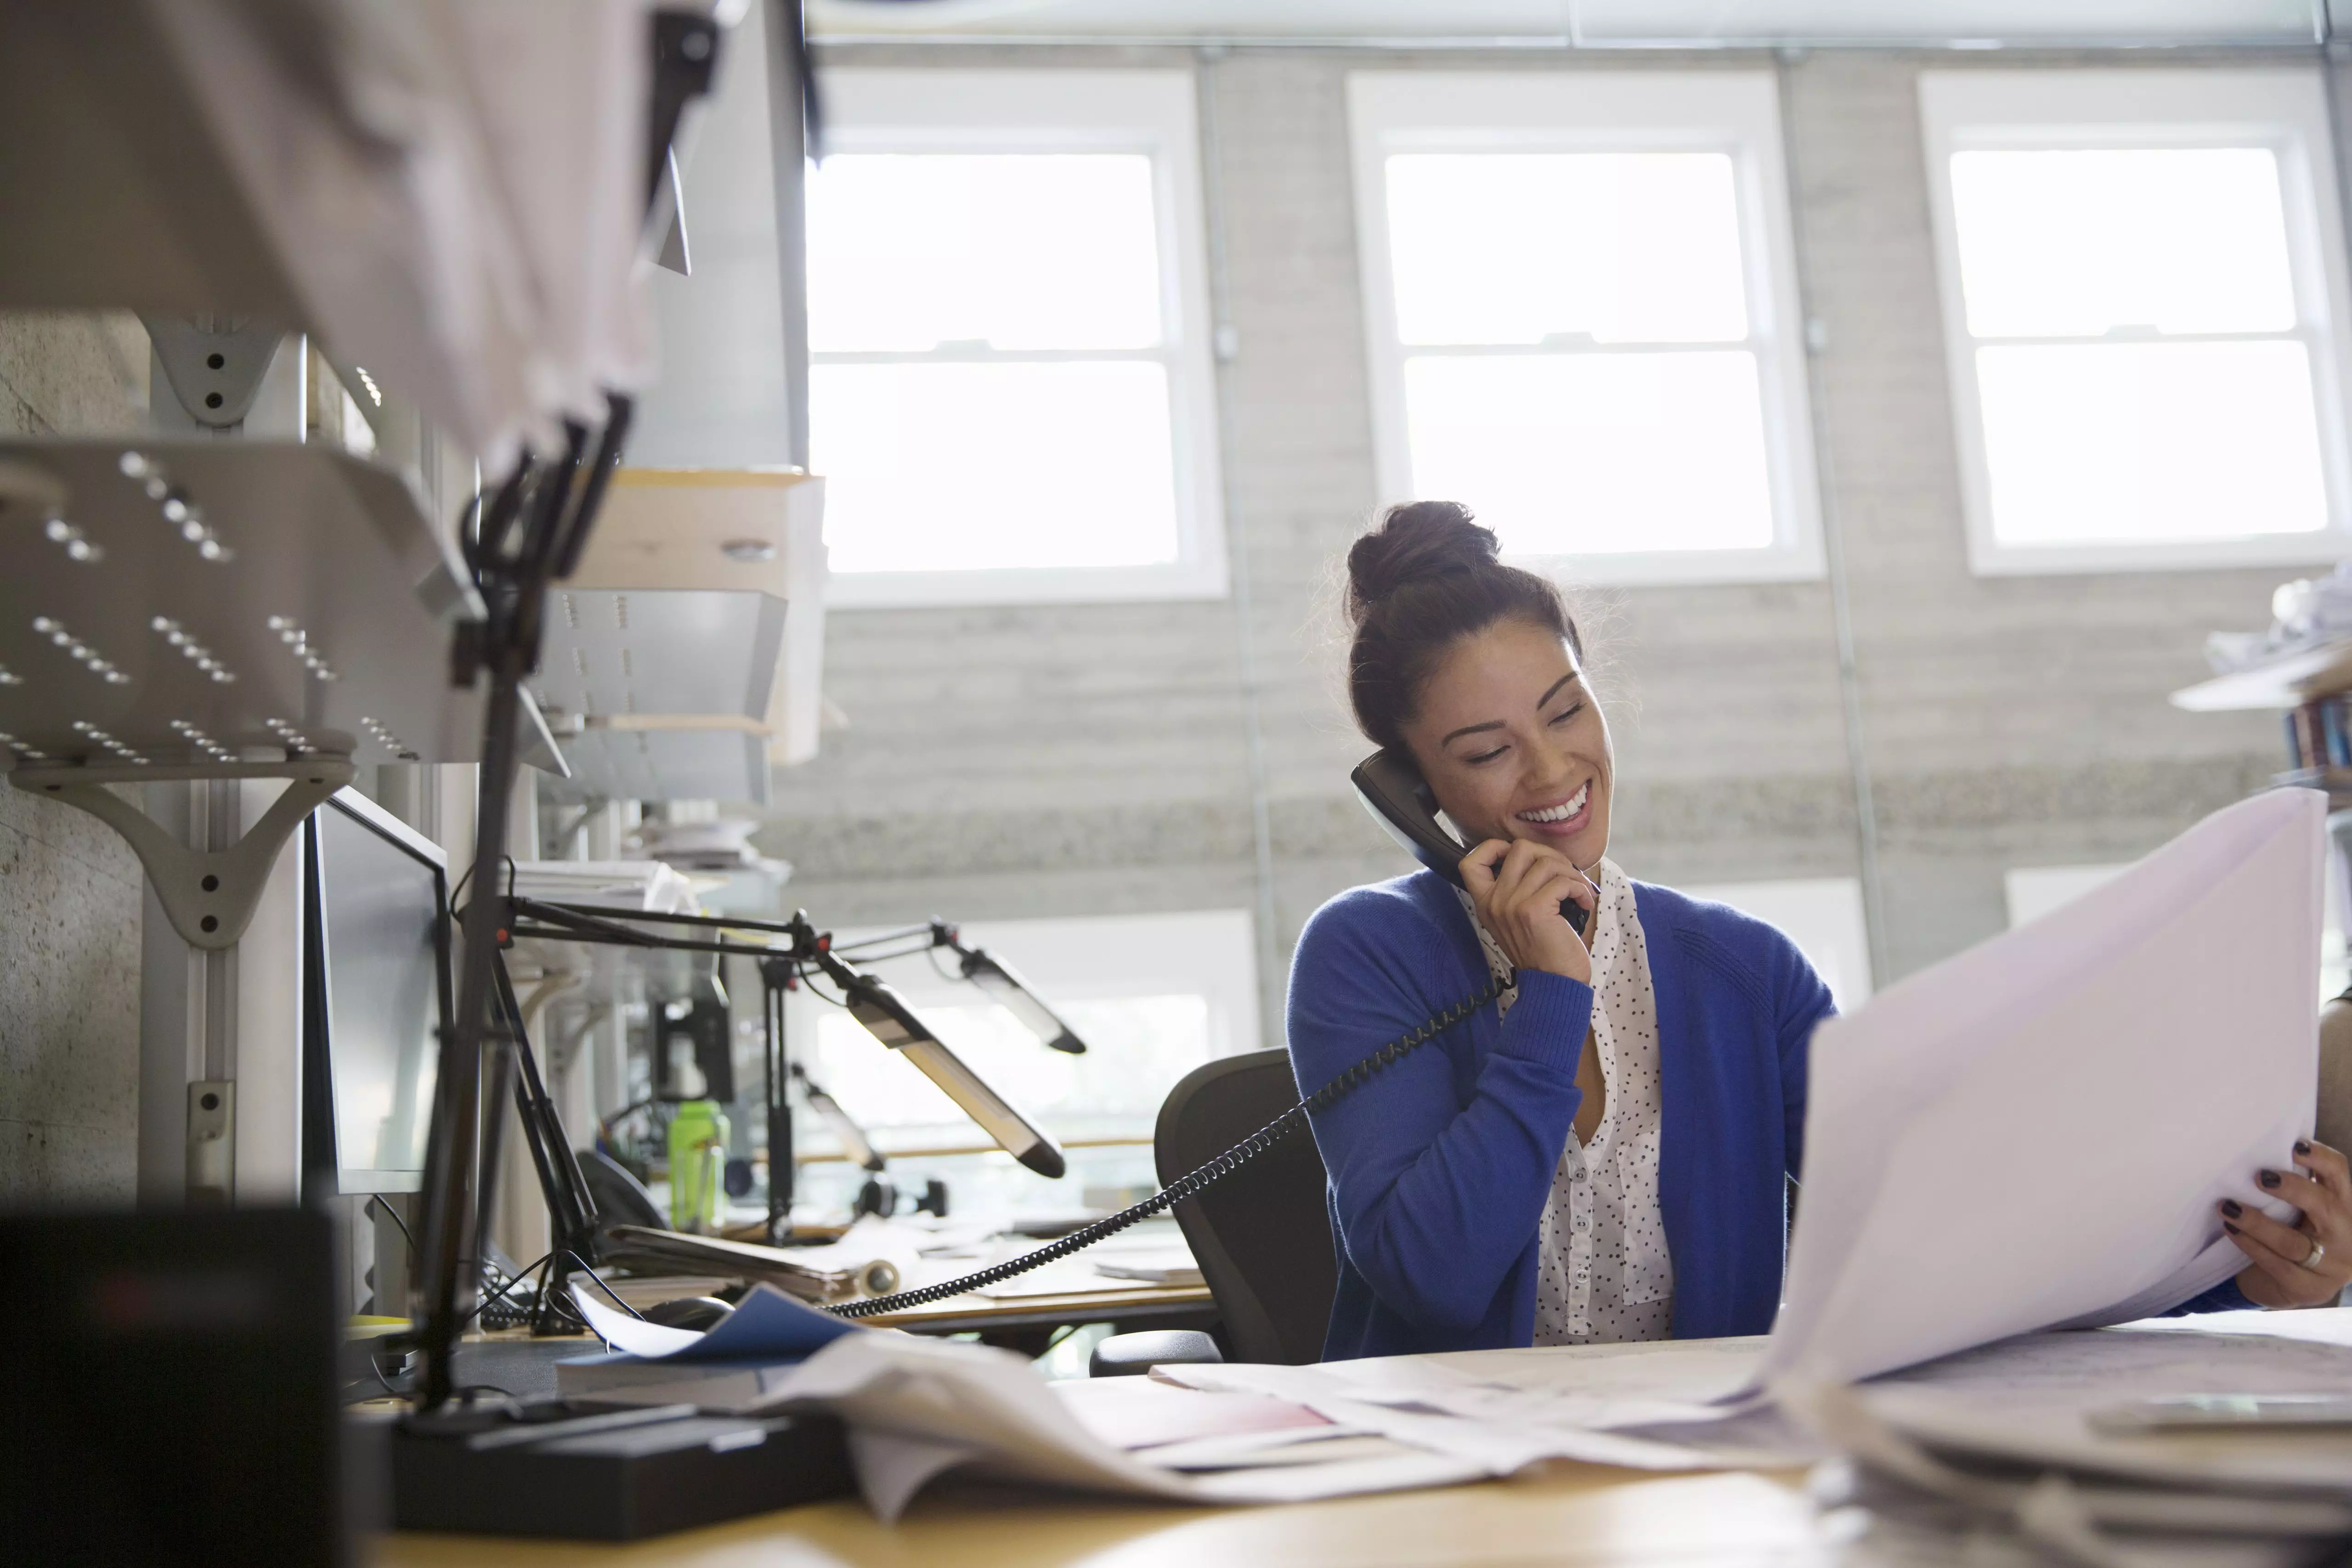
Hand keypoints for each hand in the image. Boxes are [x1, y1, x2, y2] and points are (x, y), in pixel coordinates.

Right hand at [1459, 838, 1596, 984]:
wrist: (1554, 985)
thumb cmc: (1544, 951)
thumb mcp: (1517, 920)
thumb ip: (1516, 890)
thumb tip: (1541, 858)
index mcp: (1486, 903)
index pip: (1471, 861)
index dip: (1494, 847)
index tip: (1521, 859)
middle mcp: (1494, 902)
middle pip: (1519, 848)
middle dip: (1550, 855)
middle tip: (1564, 875)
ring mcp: (1511, 905)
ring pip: (1546, 862)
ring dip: (1571, 873)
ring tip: (1578, 892)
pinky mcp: (1533, 911)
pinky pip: (1562, 881)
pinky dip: (1580, 888)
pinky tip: (1584, 902)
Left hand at [2222, 1139, 2351, 1307]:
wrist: (2289, 1284)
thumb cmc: (2291, 1233)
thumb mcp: (2299, 1209)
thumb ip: (2292, 1186)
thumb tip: (2256, 1149)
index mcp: (2344, 1206)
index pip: (2340, 1174)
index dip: (2321, 1158)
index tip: (2295, 1146)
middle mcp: (2346, 1235)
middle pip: (2325, 1206)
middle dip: (2293, 1190)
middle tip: (2260, 1177)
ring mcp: (2333, 1267)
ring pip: (2294, 1242)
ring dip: (2257, 1223)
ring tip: (2228, 1207)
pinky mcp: (2310, 1289)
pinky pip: (2278, 1266)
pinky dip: (2251, 1246)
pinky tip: (2231, 1231)